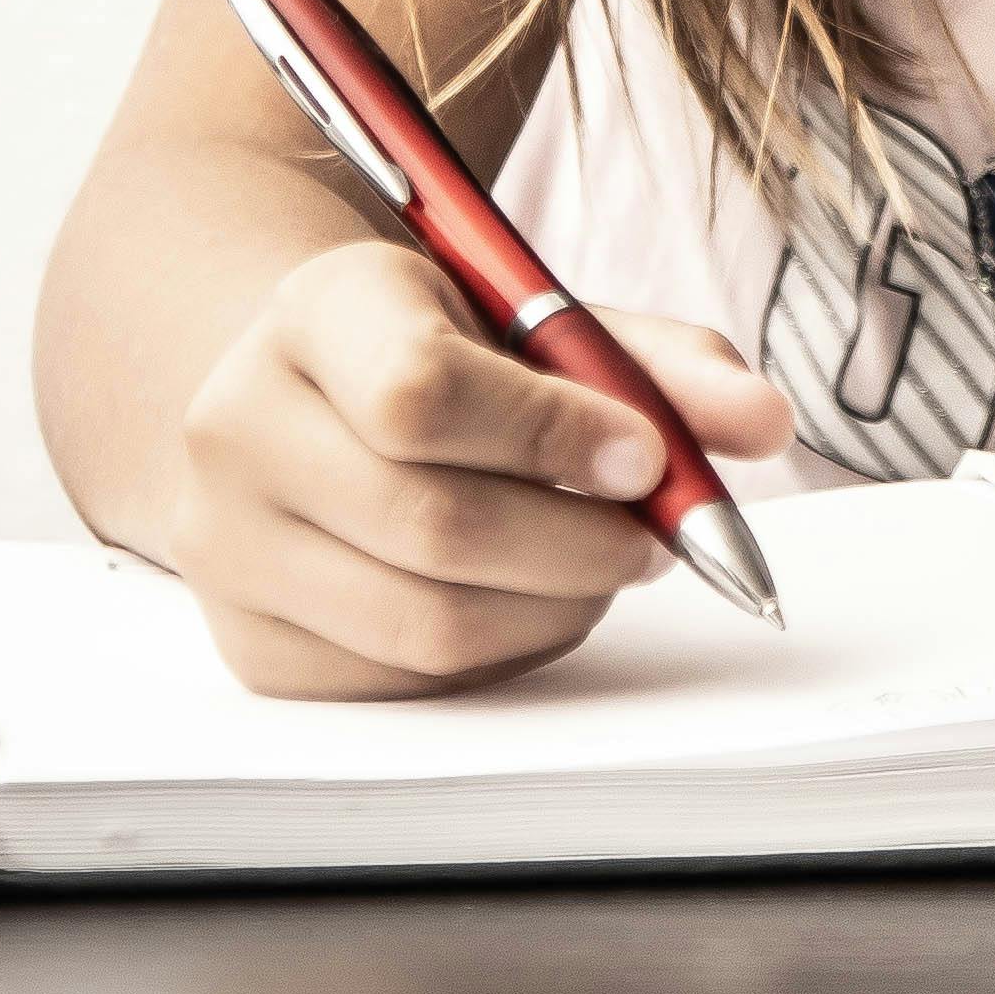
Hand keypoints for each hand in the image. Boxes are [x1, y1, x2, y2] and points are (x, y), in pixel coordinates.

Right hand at [170, 240, 794, 696]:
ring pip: (426, 624)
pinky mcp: (251, 643)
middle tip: (656, 538)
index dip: (552, 436)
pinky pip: (403, 682)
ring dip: (554, 608)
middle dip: (581, 545)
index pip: (423, 392)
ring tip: (605, 564)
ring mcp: (230, 545)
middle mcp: (242, 424)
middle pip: (433, 524)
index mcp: (316, 311)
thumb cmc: (439, 346)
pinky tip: (532, 600)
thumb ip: (653, 361)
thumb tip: (764, 421)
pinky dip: (500, 654)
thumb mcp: (534, 317)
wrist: (300, 391)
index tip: (645, 455)